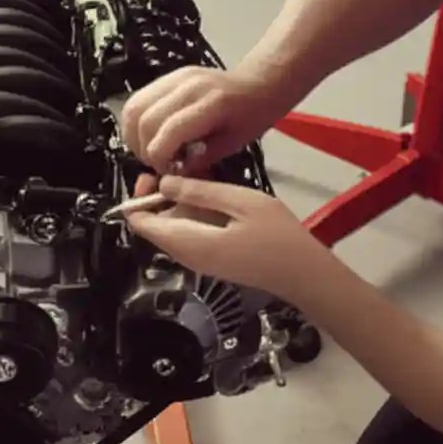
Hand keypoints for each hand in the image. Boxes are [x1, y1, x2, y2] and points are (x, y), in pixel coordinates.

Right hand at [120, 66, 280, 174]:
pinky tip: (148, 135)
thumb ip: (201, 159)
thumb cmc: (252, 115)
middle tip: (156, 163)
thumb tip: (173, 174)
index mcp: (211, 104)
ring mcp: (175, 77)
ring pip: (134, 107)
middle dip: (144, 149)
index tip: (166, 171)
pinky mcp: (168, 76)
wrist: (259, 83)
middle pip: (144, 120)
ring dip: (133, 135)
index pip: (168, 132)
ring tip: (148, 150)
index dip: (159, 158)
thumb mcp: (233, 144)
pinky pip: (138, 99)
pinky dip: (136, 122)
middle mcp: (188, 86)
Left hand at [125, 175, 342, 304]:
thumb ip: (199, 191)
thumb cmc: (276, 236)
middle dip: (163, 195)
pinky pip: (191, 231)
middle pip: (155, 224)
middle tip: (188, 169)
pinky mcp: (212, 258)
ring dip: (182, 202)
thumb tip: (164, 183)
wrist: (303, 273)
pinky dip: (196, 212)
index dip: (139, 196)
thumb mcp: (239, 201)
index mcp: (186, 241)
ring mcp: (199, 259)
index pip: (139, 222)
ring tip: (206, 178)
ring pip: (174, 226)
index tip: (157, 174)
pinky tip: (219, 196)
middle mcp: (185, 254)